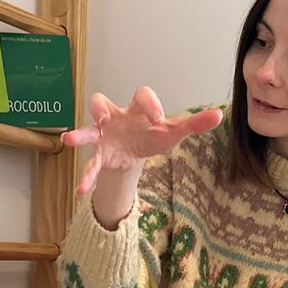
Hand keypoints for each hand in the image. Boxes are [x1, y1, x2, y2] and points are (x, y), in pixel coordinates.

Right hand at [62, 88, 222, 194]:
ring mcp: (104, 135)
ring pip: (87, 130)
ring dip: (78, 134)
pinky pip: (90, 164)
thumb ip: (193, 124)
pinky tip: (81, 191)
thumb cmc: (153, 134)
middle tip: (103, 118)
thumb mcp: (173, 131)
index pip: (141, 96)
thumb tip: (219, 115)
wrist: (136, 150)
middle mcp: (116, 117)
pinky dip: (86, 177)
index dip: (149, 103)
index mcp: (138, 108)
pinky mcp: (100, 154)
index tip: (158, 118)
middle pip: (101, 103)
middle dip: (99, 109)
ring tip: (68, 140)